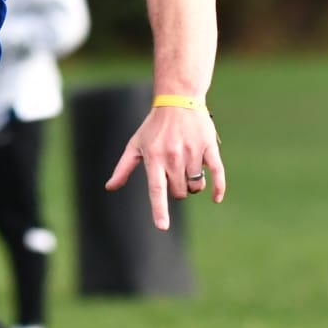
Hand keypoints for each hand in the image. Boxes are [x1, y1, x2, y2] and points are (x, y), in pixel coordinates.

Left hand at [105, 106, 226, 229]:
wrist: (177, 100)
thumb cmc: (153, 126)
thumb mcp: (134, 145)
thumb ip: (123, 168)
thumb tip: (110, 188)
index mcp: (154, 159)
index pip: (156, 190)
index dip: (160, 210)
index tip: (162, 227)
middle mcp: (173, 157)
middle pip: (179, 192)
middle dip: (177, 191)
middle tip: (174, 176)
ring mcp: (192, 152)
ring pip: (196, 185)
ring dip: (193, 186)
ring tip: (187, 173)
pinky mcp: (209, 147)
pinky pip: (217, 173)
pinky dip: (217, 187)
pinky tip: (216, 198)